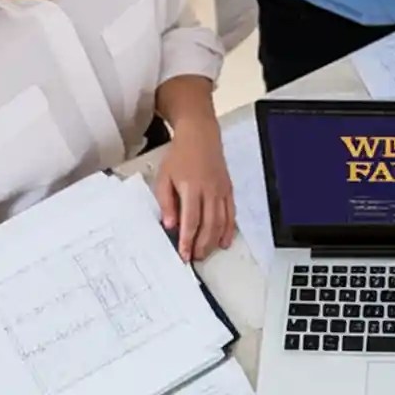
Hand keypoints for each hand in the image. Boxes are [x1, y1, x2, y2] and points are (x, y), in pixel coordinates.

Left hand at [153, 122, 235, 261]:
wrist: (200, 136)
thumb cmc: (180, 156)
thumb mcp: (164, 177)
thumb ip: (166, 202)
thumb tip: (170, 224)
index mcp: (191, 188)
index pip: (191, 221)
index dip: (187, 240)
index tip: (184, 254)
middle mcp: (209, 191)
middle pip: (209, 225)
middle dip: (202, 245)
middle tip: (195, 258)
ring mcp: (221, 191)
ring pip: (221, 222)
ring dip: (214, 241)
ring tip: (206, 253)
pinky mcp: (228, 190)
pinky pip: (231, 214)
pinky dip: (229, 230)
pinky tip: (224, 241)